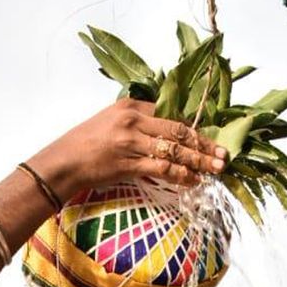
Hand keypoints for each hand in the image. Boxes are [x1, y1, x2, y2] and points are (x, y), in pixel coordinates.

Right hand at [29, 101, 226, 204]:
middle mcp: (133, 120)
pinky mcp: (127, 162)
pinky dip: (180, 175)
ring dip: (198, 161)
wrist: (63, 162)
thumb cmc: (87, 146)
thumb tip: (165, 139)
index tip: (210, 140)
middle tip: (223, 155)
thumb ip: (139, 126)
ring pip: (173, 150)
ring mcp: (131, 141)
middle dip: (204, 144)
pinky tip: (193, 180)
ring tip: (215, 169)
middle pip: (178, 131)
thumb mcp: (113, 124)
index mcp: (131, 106)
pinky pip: (161, 168)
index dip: (194, 130)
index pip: (171, 116)